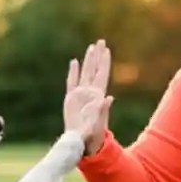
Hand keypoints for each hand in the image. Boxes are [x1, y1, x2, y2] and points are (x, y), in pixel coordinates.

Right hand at [64, 39, 112, 154]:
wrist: (82, 141)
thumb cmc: (92, 134)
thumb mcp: (99, 121)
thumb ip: (102, 109)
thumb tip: (109, 98)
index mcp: (97, 96)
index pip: (101, 74)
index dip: (104, 62)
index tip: (106, 49)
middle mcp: (90, 92)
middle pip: (94, 69)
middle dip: (97, 55)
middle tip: (101, 41)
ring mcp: (81, 94)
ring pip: (84, 73)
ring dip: (88, 60)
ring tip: (91, 47)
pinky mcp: (71, 99)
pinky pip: (72, 81)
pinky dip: (73, 71)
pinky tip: (74, 62)